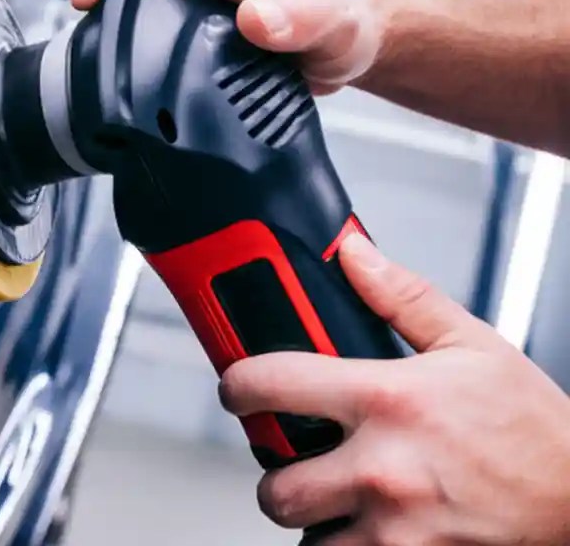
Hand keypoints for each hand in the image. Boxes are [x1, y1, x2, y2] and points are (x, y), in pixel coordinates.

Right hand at [72, 0, 386, 93]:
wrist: (360, 38)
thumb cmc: (350, 23)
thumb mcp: (333, 26)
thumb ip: (299, 21)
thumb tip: (256, 19)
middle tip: (79, 11)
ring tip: (89, 32)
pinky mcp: (202, 13)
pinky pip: (154, 1)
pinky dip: (128, 18)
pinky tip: (121, 49)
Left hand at [219, 235, 569, 544]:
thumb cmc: (535, 431)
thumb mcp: (472, 346)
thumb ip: (401, 297)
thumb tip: (352, 255)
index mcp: (389, 400)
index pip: (269, 385)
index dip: (238, 385)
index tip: (239, 389)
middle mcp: (382, 468)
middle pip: (273, 482)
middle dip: (278, 470)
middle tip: (299, 456)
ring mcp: (394, 527)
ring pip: (304, 533)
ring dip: (315, 515)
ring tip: (343, 492)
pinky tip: (373, 522)